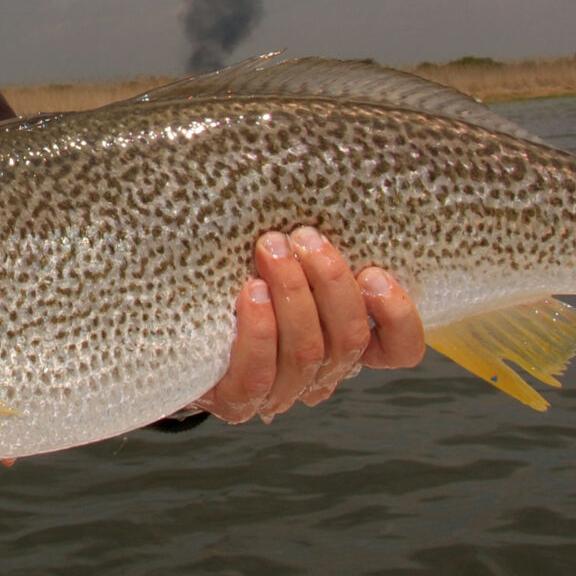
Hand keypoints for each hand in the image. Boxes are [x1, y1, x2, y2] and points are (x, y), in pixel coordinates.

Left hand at [190, 226, 423, 423]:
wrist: (175, 333)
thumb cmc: (236, 281)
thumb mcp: (286, 263)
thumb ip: (311, 246)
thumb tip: (328, 175)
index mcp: (344, 343)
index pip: (399, 349)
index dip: (399, 316)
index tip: (374, 273)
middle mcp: (321, 373)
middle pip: (349, 339)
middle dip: (330, 281)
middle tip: (305, 237)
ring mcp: (281, 392)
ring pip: (307, 351)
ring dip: (293, 293)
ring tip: (272, 249)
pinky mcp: (238, 401)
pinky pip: (258, 373)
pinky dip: (260, 330)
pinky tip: (251, 291)